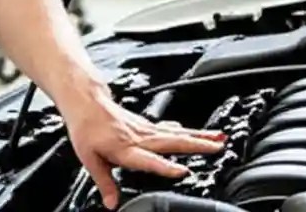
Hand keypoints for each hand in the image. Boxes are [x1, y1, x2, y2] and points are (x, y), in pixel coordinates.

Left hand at [60, 89, 225, 209]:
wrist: (86, 103)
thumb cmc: (87, 129)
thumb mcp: (89, 159)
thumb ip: (104, 182)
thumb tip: (112, 204)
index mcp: (125, 148)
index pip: (148, 159)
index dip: (165, 166)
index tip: (183, 171)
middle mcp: (140, 137)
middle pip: (172, 141)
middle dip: (196, 145)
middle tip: (218, 148)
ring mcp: (146, 129)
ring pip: (177, 132)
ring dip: (199, 136)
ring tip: (219, 139)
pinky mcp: (148, 124)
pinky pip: (171, 128)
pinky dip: (187, 130)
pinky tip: (198, 133)